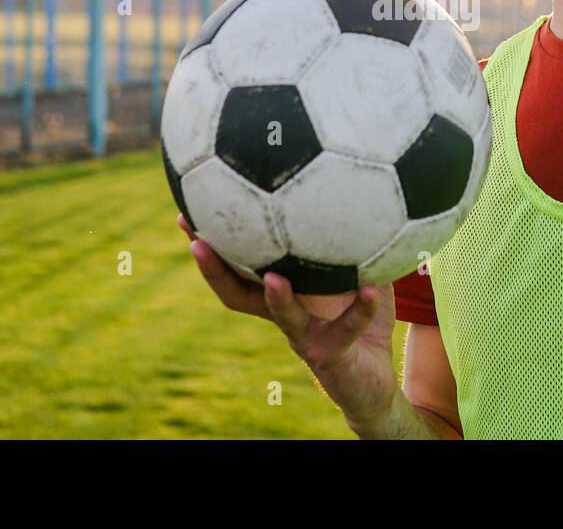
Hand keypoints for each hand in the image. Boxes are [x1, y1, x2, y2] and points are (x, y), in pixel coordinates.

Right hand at [176, 213, 400, 430]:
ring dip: (277, 299)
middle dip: (214, 268)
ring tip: (274, 278)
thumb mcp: (353, 270)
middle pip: (236, 293)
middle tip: (197, 240)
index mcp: (280, 291)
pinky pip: (345, 329)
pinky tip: (371, 289)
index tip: (187, 210)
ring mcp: (304, 337)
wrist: (375, 377)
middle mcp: (283, 314)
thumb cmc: (360, 317)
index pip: (238, 264)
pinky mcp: (331, 354)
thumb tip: (349, 185)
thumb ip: (347, 237)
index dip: (211, 242)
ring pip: (282, 318)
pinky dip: (360, 309)